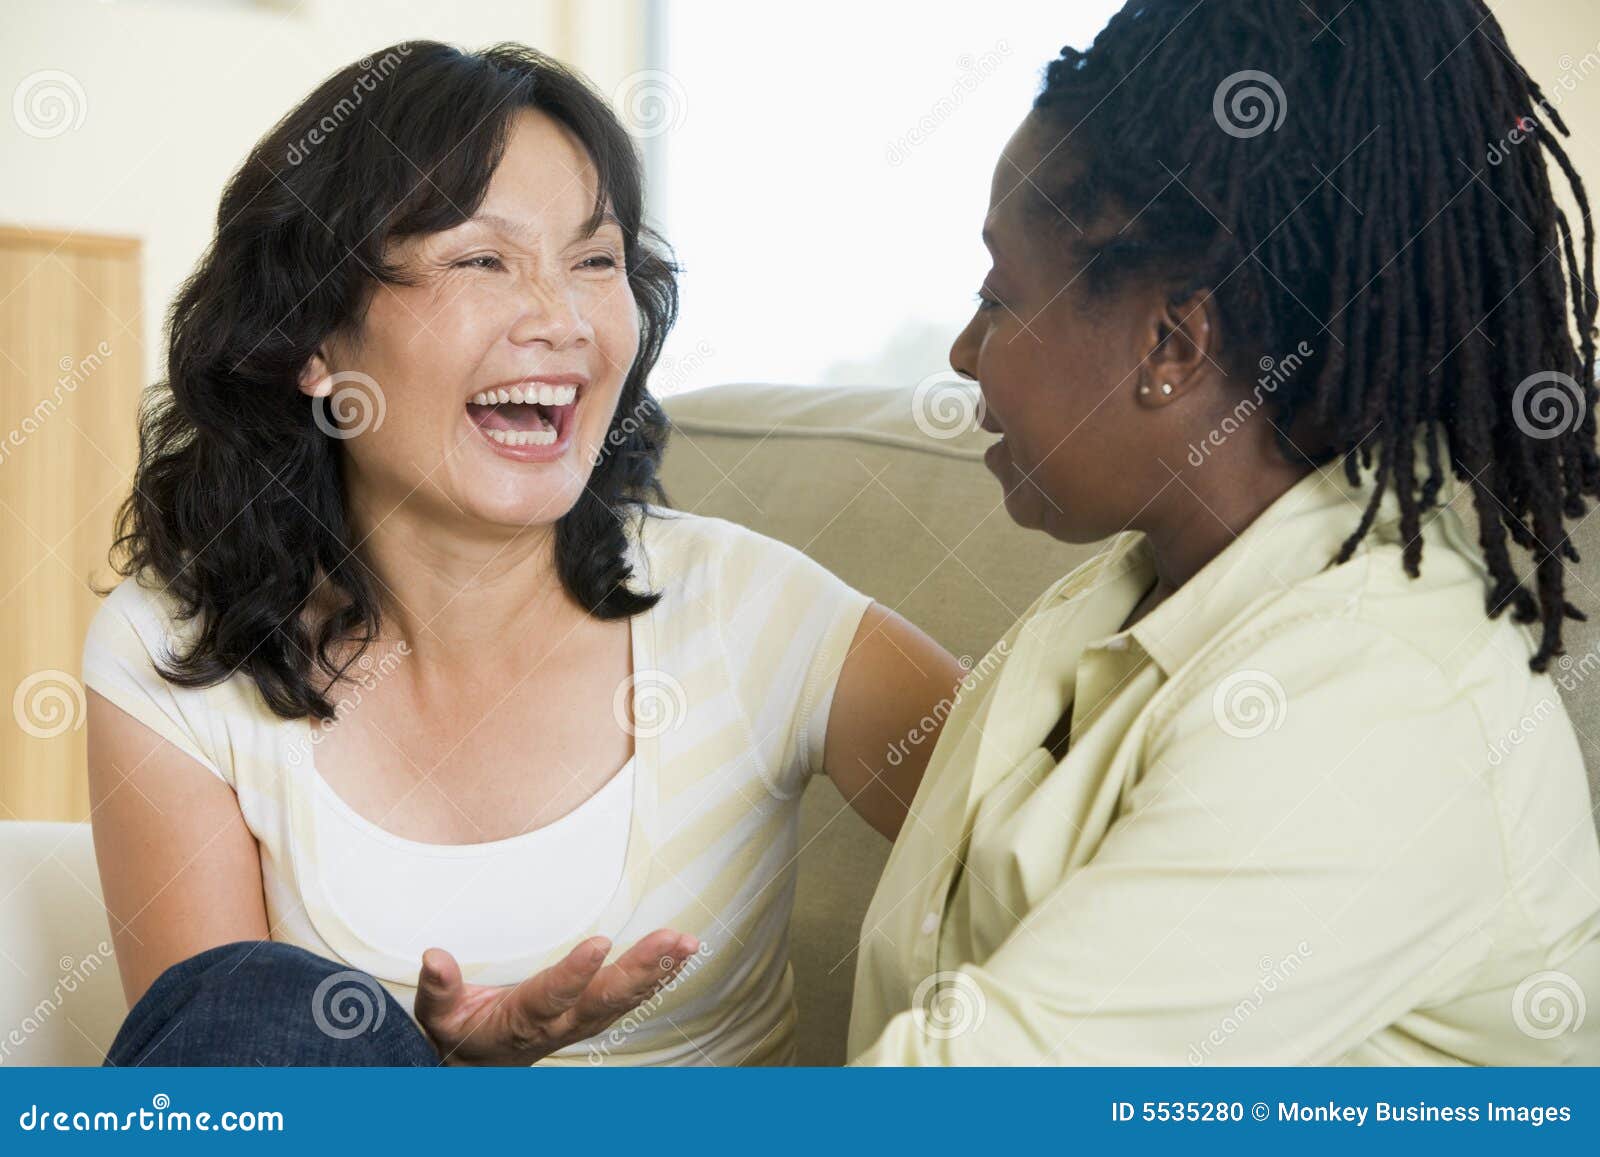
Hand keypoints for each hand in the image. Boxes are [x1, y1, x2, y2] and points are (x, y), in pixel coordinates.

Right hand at [414, 929, 698, 1064]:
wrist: (481, 1066)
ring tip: (687, 942)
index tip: (599, 943)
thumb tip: (434, 956)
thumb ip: (440, 988)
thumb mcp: (439, 1015)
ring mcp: (582, 1023)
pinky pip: (631, 999)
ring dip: (659, 970)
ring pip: (626, 999)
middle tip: (671, 939)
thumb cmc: (460, 1032)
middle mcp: (560, 1025)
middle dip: (639, 969)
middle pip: (605, 999)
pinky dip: (658, 977)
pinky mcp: (595, 1016)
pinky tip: (681, 955)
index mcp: (523, 1021)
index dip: (576, 973)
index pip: (553, 997)